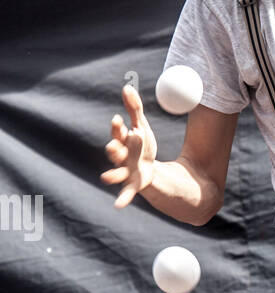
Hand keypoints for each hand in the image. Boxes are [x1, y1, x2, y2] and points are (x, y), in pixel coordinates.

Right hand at [101, 84, 156, 207]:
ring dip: (111, 174)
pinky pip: (125, 193)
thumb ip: (134, 108)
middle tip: (115, 146)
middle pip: (114, 152)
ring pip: (115, 172)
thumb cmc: (142, 145)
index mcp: (123, 141)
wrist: (149, 169)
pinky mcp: (132, 185)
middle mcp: (121, 157)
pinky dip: (121, 199)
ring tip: (106, 178)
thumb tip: (127, 86)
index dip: (118, 127)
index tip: (119, 120)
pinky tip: (117, 206)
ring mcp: (125, 172)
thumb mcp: (142, 126)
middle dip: (114, 149)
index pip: (118, 133)